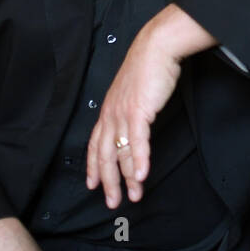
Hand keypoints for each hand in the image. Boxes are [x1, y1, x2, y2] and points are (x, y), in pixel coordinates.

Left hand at [85, 3, 216, 209]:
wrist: (156, 48)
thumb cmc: (148, 67)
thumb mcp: (134, 92)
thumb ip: (131, 110)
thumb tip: (135, 126)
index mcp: (108, 110)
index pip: (94, 144)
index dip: (93, 167)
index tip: (93, 186)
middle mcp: (111, 114)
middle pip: (104, 155)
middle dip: (108, 182)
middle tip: (113, 202)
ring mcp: (123, 113)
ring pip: (121, 153)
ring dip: (127, 178)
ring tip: (134, 196)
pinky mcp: (139, 111)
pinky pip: (138, 142)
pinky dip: (140, 161)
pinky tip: (142, 176)